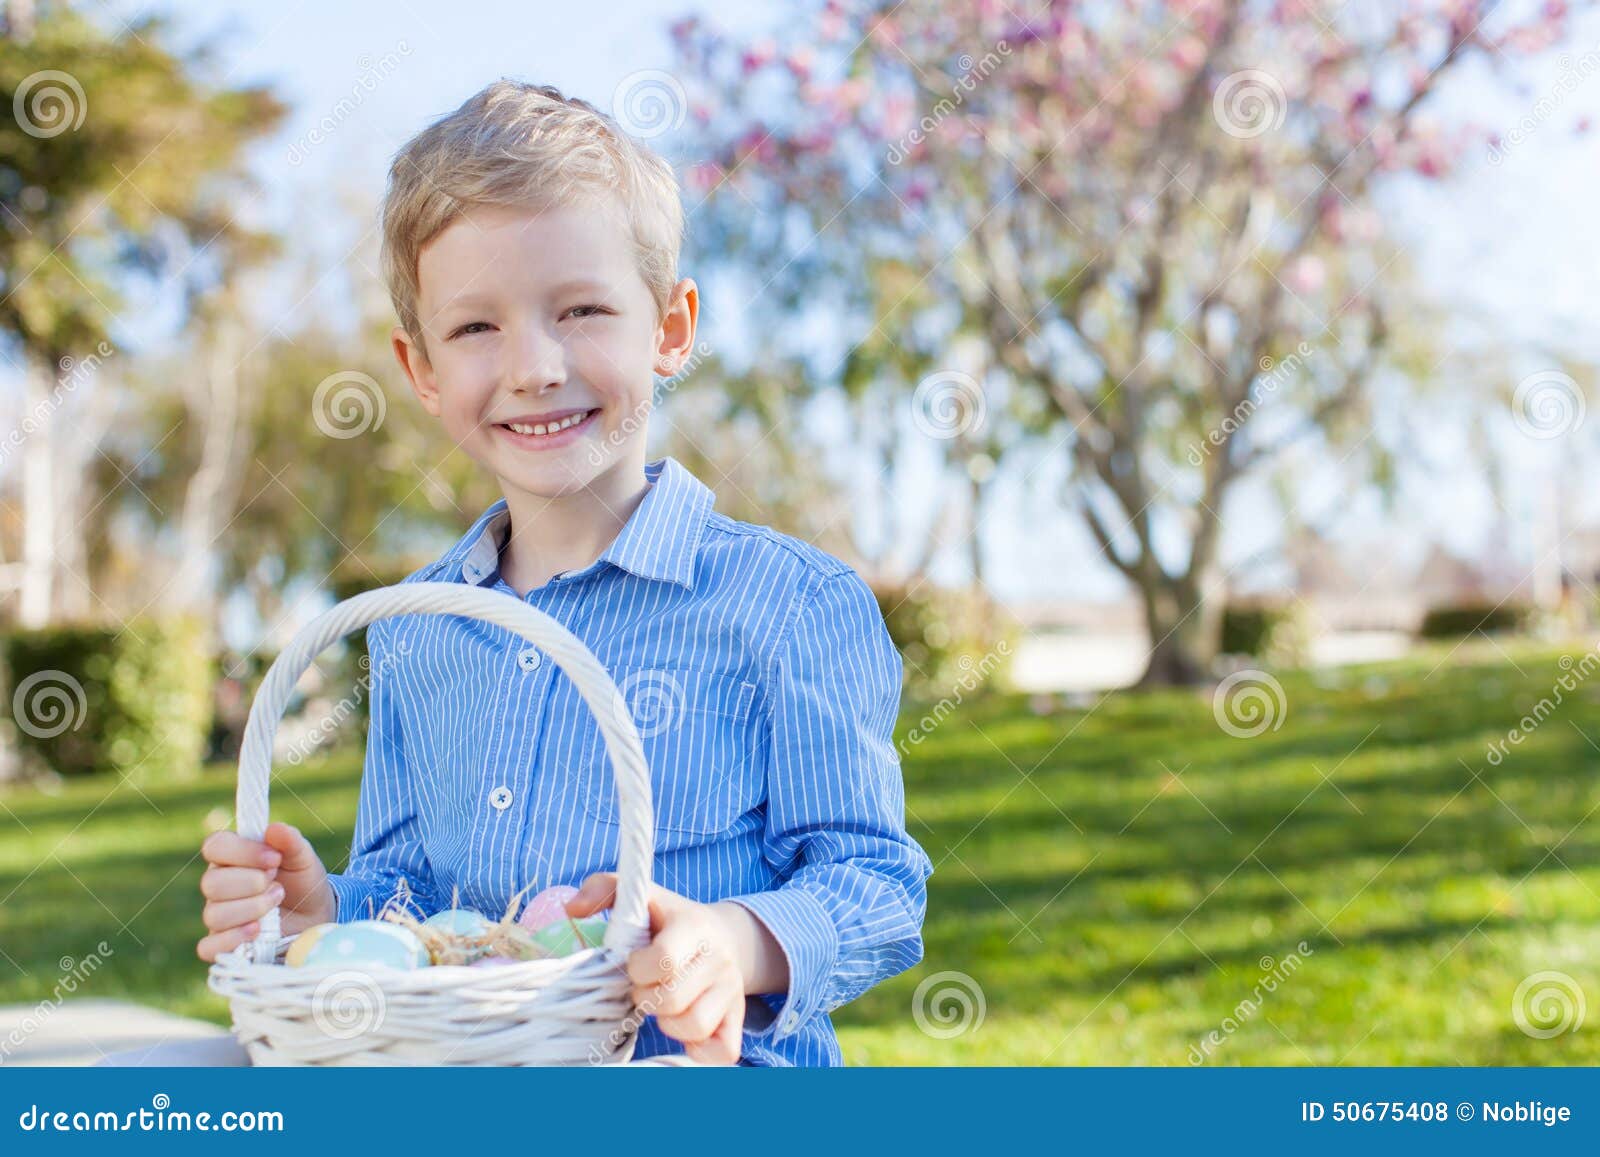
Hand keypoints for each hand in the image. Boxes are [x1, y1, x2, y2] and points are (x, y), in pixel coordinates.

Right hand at [196, 822, 334, 961]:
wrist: (315, 918)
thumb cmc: (303, 883)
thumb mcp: (304, 859)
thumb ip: (291, 841)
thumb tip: (274, 828)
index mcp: (232, 857)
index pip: (214, 846)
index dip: (241, 852)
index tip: (274, 858)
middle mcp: (219, 886)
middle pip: (211, 883)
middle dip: (250, 883)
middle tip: (278, 884)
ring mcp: (219, 917)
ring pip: (214, 914)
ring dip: (251, 908)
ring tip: (276, 902)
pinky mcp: (222, 945)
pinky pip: (209, 946)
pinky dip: (233, 938)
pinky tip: (258, 930)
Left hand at [567, 873, 745, 1064]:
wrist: (724, 935)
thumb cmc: (670, 918)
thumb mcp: (640, 895)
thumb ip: (602, 889)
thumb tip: (571, 909)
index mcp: (694, 926)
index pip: (663, 960)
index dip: (638, 968)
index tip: (635, 962)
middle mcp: (719, 958)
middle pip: (673, 999)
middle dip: (646, 998)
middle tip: (645, 986)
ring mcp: (732, 989)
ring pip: (695, 1026)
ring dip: (668, 1024)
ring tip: (663, 1006)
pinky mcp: (738, 1017)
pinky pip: (722, 1052)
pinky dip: (699, 1051)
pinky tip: (685, 1030)